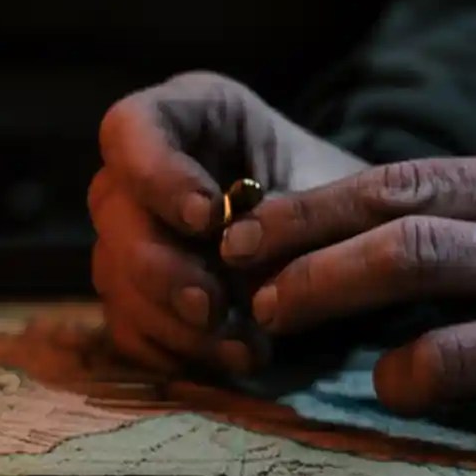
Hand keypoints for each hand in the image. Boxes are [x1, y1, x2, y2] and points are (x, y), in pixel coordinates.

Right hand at [88, 71, 367, 373]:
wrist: (363, 247)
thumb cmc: (349, 201)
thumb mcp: (333, 193)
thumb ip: (284, 219)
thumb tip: (234, 265)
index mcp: (190, 114)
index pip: (132, 128)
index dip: (156, 174)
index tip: (207, 221)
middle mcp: (147, 171)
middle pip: (112, 208)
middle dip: (161, 267)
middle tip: (212, 307)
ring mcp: (135, 233)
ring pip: (114, 273)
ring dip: (173, 321)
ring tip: (244, 350)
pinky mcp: (141, 293)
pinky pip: (128, 326)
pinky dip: (174, 351)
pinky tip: (226, 362)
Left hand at [221, 153, 475, 419]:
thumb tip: (366, 235)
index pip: (401, 183)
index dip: (311, 211)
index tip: (244, 236)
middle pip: (406, 236)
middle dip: (314, 266)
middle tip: (256, 298)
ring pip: (446, 311)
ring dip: (371, 338)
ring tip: (336, 359)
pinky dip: (461, 396)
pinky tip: (432, 407)